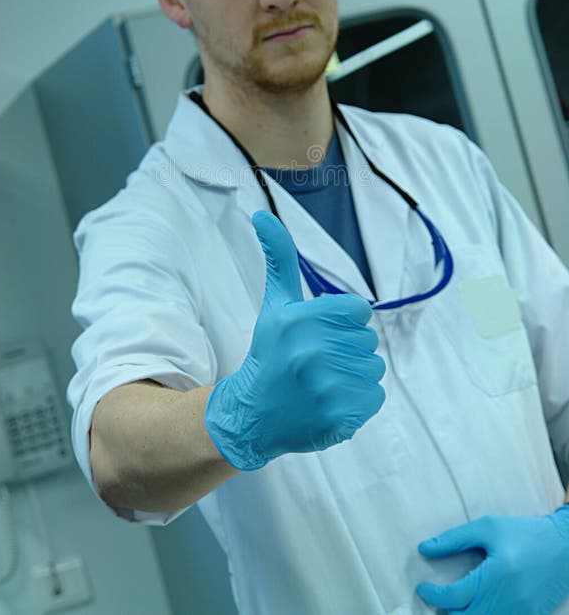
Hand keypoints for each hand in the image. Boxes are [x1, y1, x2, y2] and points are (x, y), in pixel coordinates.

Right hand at [204, 210, 385, 469]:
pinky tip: (330, 401)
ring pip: (373, 368)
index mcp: (298, 320)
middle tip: (316, 362)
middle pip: (367, 340)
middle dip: (347, 349)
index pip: (359, 310)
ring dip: (354, 375)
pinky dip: (358, 401)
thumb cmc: (271, 352)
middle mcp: (311, 352)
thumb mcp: (275, 304)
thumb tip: (262, 213)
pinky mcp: (340, 415)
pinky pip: (375, 396)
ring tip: (323, 382)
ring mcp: (326, 386)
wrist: (254, 415)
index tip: (318, 335)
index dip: (342, 322)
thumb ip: (279, 257)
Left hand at [416, 506, 568, 613]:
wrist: (564, 547)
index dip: (433, 595)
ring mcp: (520, 613)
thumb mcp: (488, 527)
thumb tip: (424, 549)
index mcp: (496, 576)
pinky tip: (477, 607)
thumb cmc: (525, 533)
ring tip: (455, 604)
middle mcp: (508, 600)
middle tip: (437, 598)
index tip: (423, 587)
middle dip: (446, 611)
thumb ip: (454, 539)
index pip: (455, 597)